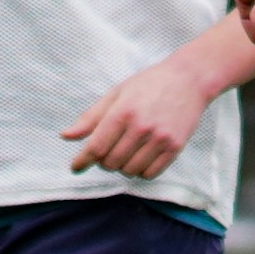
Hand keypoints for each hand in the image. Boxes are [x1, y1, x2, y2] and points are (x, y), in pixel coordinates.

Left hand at [65, 49, 211, 182]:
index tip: (75, 167)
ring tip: (126, 151)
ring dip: (122, 166)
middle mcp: (141, 128)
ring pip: (130, 170)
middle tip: (108, 149)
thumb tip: (65, 136)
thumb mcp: (116, 94)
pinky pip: (150, 174)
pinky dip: (140, 171)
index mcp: (123, 112)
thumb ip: (91, 118)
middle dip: (104, 161)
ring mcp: (160, 139)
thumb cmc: (149, 84)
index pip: (96, 147)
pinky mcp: (175, 147)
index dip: (82, 161)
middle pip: (111, 162)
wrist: (189, 79)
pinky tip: (140, 157)